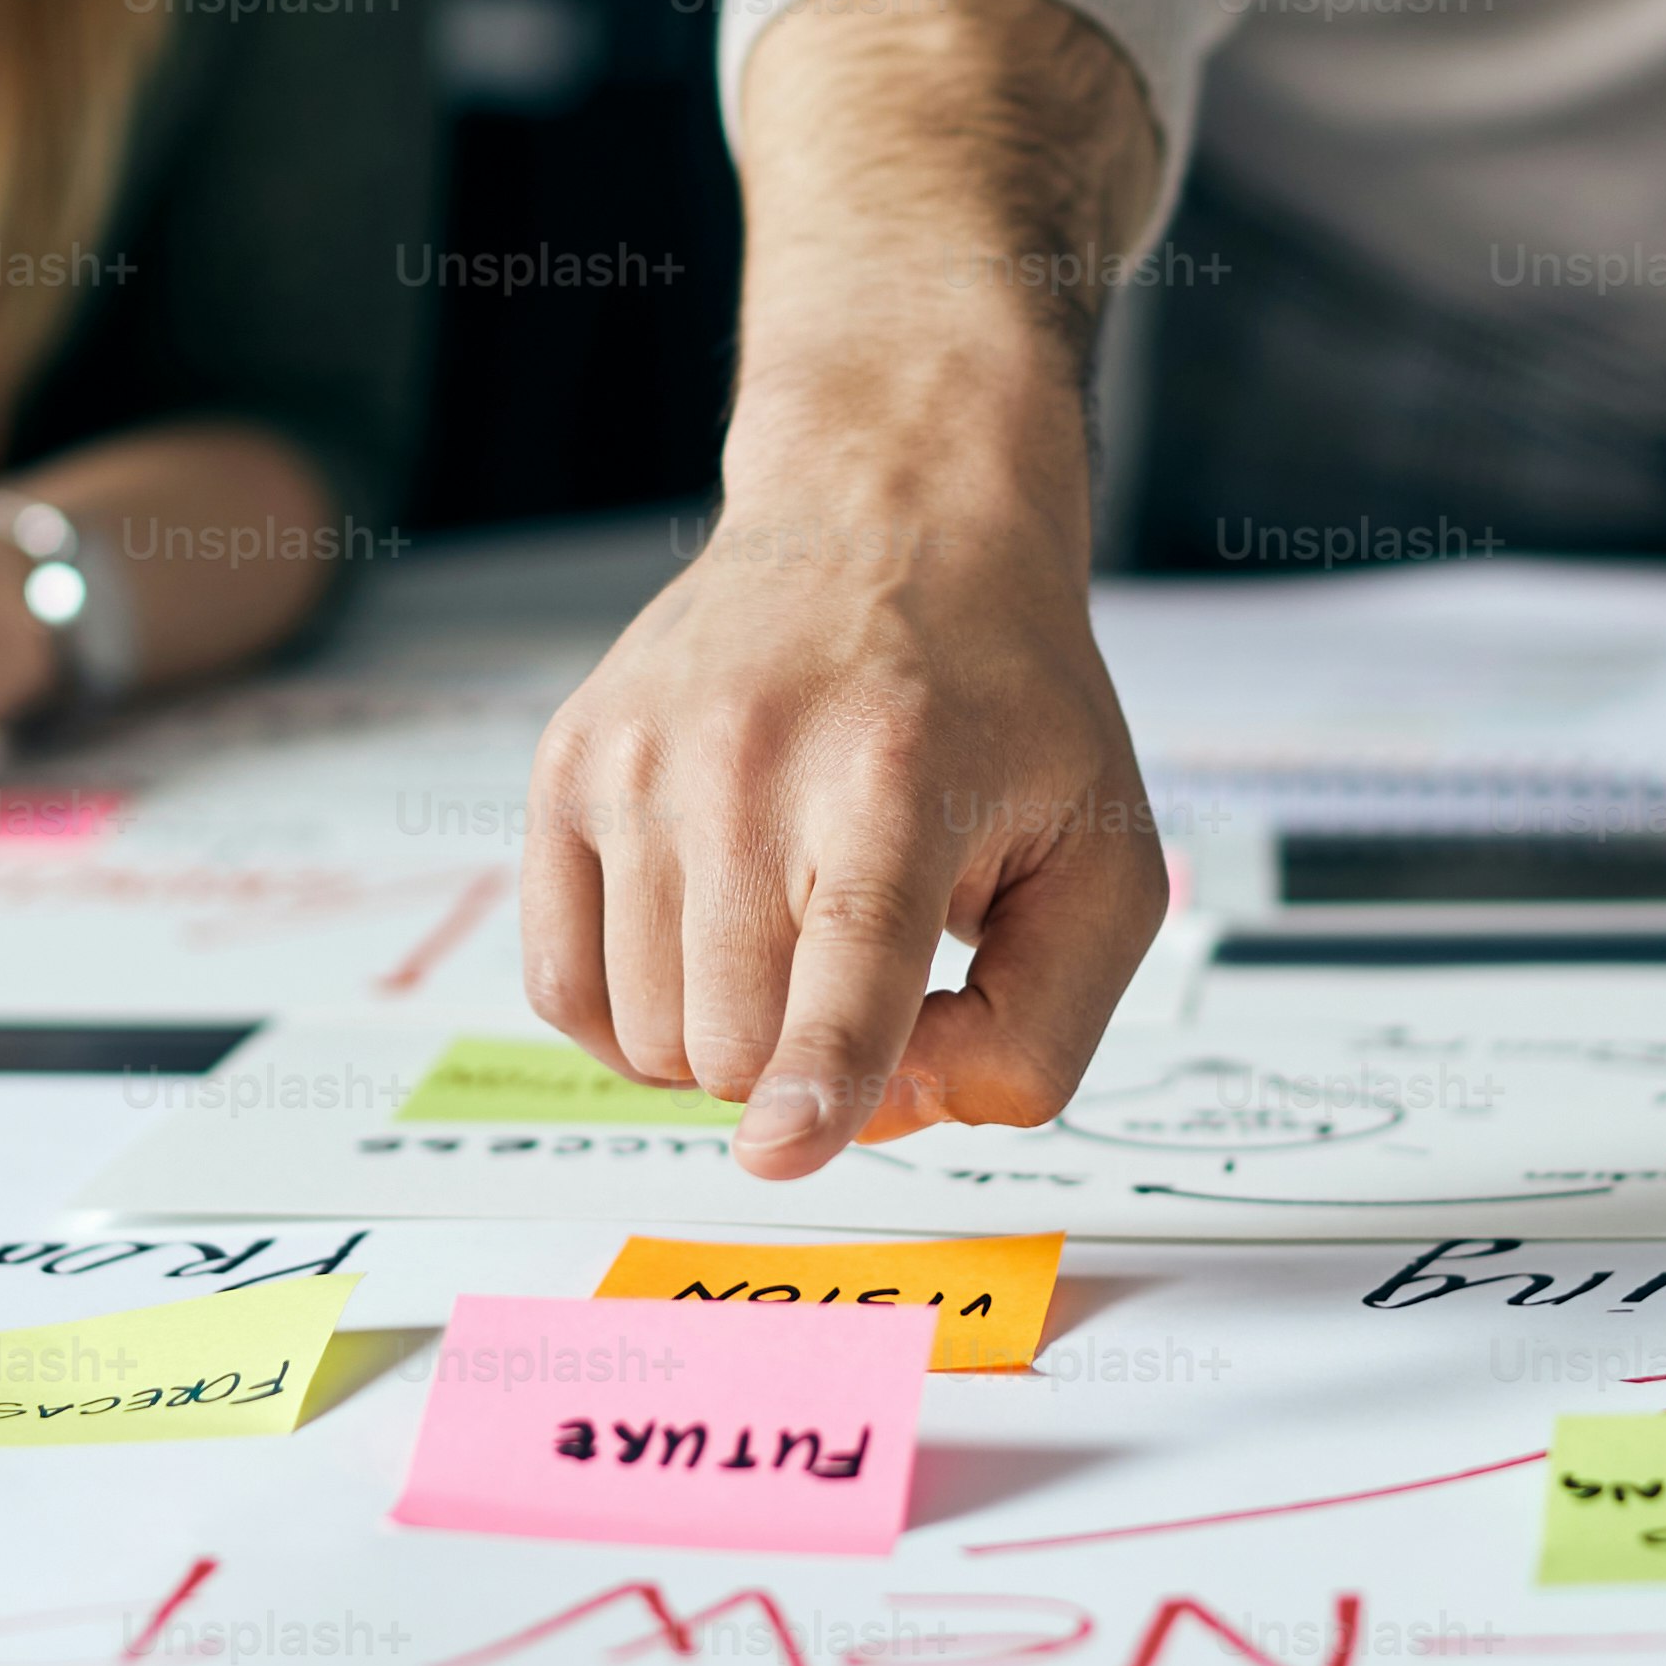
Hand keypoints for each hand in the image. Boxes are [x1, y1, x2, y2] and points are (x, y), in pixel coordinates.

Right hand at [525, 410, 1165, 1181]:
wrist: (886, 520)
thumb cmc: (1002, 707)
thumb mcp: (1104, 862)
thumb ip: (1038, 1029)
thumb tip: (894, 1111)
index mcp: (902, 782)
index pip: (848, 963)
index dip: (816, 1077)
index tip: (782, 1145)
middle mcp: (751, 764)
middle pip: (734, 1049)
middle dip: (802, 1070)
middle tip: (864, 974)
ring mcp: (640, 763)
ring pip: (646, 1036)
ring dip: (723, 1041)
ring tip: (791, 933)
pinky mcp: (568, 767)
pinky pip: (560, 986)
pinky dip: (632, 1018)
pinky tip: (708, 952)